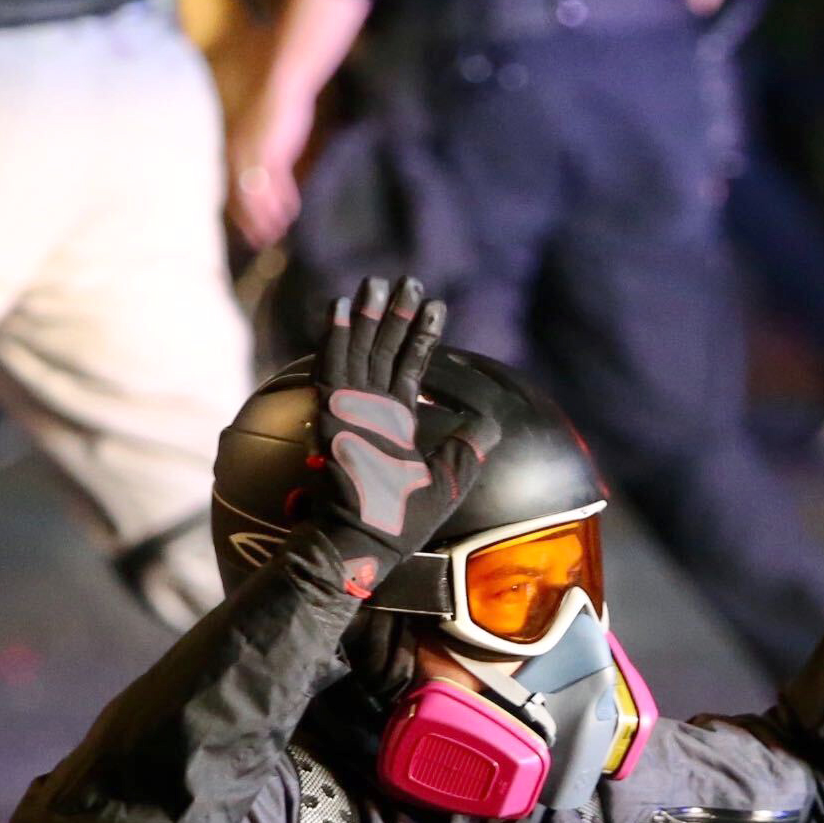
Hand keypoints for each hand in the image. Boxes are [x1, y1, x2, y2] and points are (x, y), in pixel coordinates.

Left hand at [228, 86, 312, 246]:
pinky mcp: (273, 152)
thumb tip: (265, 175)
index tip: (247, 232)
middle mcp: (238, 155)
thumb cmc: (275, 107)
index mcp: (233, 151)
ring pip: (257, 195)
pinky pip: (277, 185)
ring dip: (267, 218)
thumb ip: (260, 156)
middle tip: (259, 243)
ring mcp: (254, 155)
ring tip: (276, 234)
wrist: (283, 85)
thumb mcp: (262, 136)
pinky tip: (291, 213)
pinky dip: (283, 201)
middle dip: (250, 223)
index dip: (240, 214)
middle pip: (241, 198)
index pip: (232, 191)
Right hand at [300, 276, 494, 596]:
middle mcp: (371, 410)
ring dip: (369, 315)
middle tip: (406, 279)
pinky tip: (341, 305)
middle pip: (384, 349)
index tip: (434, 304)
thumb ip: (468, 446)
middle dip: (395, 314)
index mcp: (395, 423)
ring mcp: (350, 410)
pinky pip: (332, 367)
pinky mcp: (331, 415)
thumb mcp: (449, 479)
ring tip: (379, 281)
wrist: (368, 543)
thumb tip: (492, 421)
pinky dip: (336, 336)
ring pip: (360, 349)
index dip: (420, 336)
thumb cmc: (403, 521)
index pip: (408, 368)